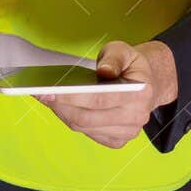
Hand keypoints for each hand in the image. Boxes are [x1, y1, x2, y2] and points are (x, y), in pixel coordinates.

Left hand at [37, 40, 177, 148]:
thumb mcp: (125, 50)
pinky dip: (70, 119)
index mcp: (141, 93)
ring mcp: (128, 132)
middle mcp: (136, 117)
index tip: (49, 90)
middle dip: (60, 105)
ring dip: (62, 113)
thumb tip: (104, 71)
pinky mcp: (117, 140)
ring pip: (84, 127)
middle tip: (40, 93)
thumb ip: (113, 58)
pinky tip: (59, 106)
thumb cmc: (132, 65)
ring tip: (45, 98)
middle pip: (88, 117)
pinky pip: (88, 133)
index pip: (100, 98)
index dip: (72, 96)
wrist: (150, 84)